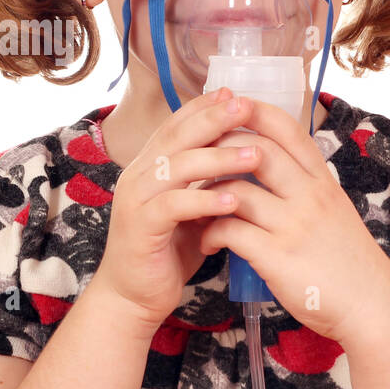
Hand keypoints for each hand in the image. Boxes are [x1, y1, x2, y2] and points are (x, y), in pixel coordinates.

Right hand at [92, 87, 262, 334]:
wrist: (135, 295)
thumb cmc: (170, 249)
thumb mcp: (194, 207)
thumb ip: (209, 180)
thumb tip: (248, 153)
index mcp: (151, 165)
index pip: (177, 124)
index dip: (204, 107)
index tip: (236, 93)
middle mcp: (139, 175)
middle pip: (177, 137)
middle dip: (214, 119)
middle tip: (246, 108)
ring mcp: (136, 200)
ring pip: (178, 167)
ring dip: (218, 158)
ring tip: (254, 155)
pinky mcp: (140, 227)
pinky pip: (173, 206)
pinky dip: (204, 200)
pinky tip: (233, 199)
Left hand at [197, 94, 389, 345]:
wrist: (370, 305)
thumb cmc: (348, 260)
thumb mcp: (335, 210)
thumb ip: (306, 187)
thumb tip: (272, 166)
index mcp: (323, 181)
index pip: (286, 128)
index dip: (253, 112)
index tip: (227, 109)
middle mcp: (310, 195)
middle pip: (256, 149)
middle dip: (218, 147)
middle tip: (195, 157)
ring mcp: (293, 225)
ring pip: (236, 189)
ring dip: (206, 194)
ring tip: (194, 205)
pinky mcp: (277, 256)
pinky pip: (230, 230)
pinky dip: (210, 232)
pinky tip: (207, 241)